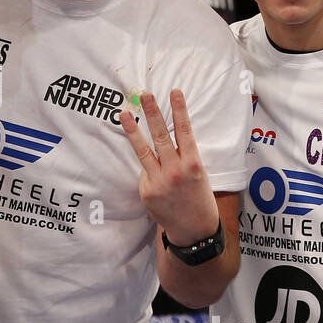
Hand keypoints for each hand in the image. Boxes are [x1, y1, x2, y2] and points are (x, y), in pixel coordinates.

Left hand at [122, 90, 218, 245]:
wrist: (194, 230)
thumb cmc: (198, 197)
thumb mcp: (199, 173)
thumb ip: (183, 156)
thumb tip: (162, 136)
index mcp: (193, 164)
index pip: (185, 131)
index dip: (179, 110)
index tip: (174, 92)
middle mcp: (175, 171)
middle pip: (161, 136)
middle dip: (153, 113)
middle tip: (144, 94)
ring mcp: (159, 181)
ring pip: (143, 151)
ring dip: (133, 130)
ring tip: (124, 113)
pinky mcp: (147, 192)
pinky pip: (145, 173)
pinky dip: (150, 172)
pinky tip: (160, 184)